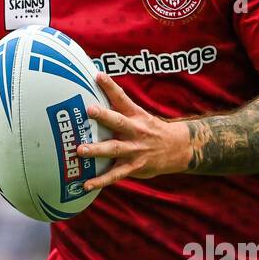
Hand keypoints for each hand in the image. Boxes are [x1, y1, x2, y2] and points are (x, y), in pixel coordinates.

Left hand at [75, 72, 192, 190]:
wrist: (178, 148)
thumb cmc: (150, 129)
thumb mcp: (139, 115)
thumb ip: (119, 108)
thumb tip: (94, 92)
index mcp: (136, 115)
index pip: (121, 98)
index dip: (110, 86)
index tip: (97, 75)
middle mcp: (135, 130)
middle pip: (118, 121)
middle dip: (104, 116)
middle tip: (89, 110)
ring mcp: (135, 149)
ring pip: (115, 149)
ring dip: (97, 149)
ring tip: (80, 150)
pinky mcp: (135, 167)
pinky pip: (116, 175)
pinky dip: (100, 181)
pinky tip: (86, 184)